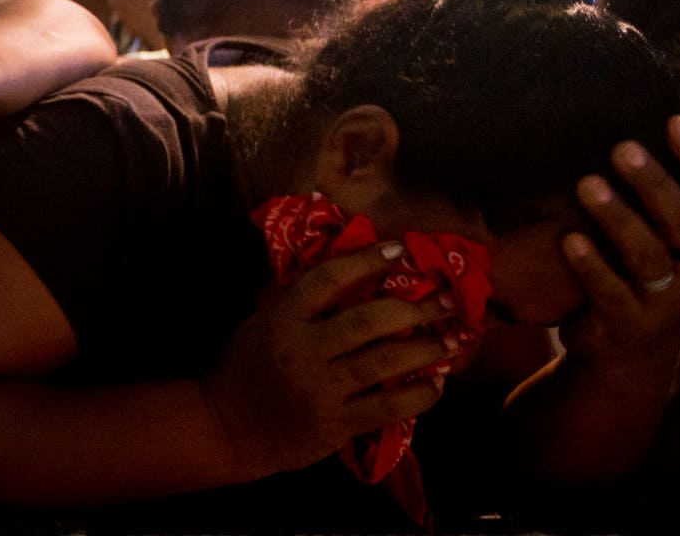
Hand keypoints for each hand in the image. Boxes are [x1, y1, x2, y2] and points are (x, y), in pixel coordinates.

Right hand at [202, 242, 455, 478]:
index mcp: (281, 319)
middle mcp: (302, 350)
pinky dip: (419, 394)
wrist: (226, 427)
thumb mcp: (258, 324)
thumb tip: (338, 270)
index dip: (365, 261)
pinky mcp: (336, 423)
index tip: (399, 251)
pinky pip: (389, 406)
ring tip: (453, 338)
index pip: (327, 280)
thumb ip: (293, 301)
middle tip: (447, 300)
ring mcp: (320, 388)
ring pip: (385, 361)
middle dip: (416, 307)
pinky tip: (435, 384)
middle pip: (368, 320)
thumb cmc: (243, 370)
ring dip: (427, 347)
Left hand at [558, 117, 679, 374]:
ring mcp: (662, 300)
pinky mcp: (627, 323)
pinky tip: (571, 240)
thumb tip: (631, 132)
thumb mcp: (656, 237)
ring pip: (647, 256)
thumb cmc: (638, 274)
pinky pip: (610, 292)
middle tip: (621, 148)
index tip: (675, 122)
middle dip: (654, 183)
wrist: (626, 351)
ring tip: (588, 184)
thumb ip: (653, 199)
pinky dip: (592, 265)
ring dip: (618, 217)